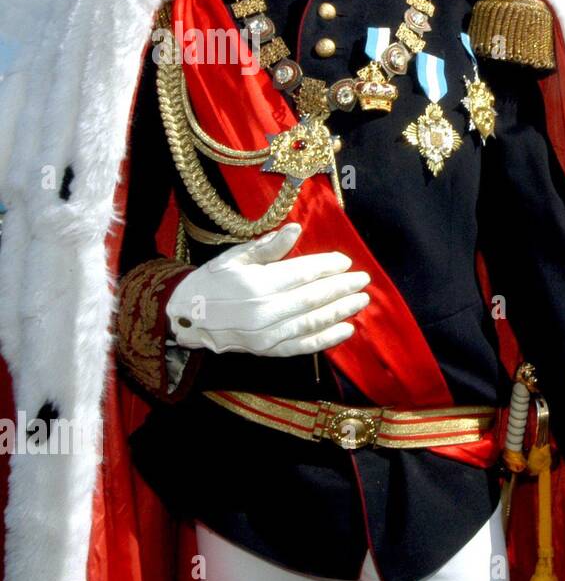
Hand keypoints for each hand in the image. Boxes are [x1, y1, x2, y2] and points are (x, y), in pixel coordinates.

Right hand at [164, 222, 370, 356]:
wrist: (186, 317)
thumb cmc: (213, 281)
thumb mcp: (235, 258)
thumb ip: (268, 246)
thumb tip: (296, 229)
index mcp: (256, 284)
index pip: (301, 274)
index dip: (327, 267)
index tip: (346, 262)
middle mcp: (263, 311)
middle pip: (312, 298)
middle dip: (342, 288)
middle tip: (363, 280)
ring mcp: (266, 335)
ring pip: (312, 322)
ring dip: (340, 311)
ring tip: (361, 300)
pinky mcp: (267, 351)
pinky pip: (303, 346)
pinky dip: (327, 339)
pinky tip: (346, 330)